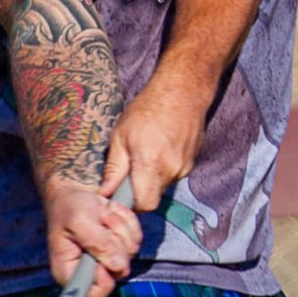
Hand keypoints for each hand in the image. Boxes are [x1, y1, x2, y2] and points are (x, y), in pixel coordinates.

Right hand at [43, 179, 141, 296]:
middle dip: (114, 242)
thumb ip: (98, 244)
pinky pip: (137, 239)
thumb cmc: (69, 207)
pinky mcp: (120, 248)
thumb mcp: (80, 221)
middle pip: (118, 273)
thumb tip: (119, 266)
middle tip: (99, 222)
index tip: (102, 259)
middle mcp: (90, 272)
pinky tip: (110, 213)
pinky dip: (127, 222)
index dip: (103, 281)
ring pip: (130, 253)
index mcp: (69, 273)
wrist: (75, 192)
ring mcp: (108, 261)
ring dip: (119, 227)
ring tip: (101, 214)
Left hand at [102, 73, 206, 212]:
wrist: (183, 91)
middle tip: (130, 167)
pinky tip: (160, 147)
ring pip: (163, 185)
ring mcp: (185, 167)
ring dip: (152, 176)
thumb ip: (114, 168)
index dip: (132, 205)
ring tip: (147, 151)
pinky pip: (173, 174)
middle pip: (153, 196)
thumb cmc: (147, 109)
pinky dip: (164, 167)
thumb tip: (105, 192)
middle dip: (140, 188)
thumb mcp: (120, 136)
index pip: (144, 205)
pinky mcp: (192, 162)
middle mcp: (171, 170)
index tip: (122, 194)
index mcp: (151, 164)